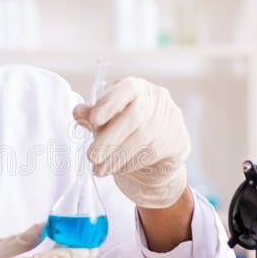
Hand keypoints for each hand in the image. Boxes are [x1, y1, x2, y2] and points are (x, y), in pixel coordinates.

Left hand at [73, 77, 189, 208]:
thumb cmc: (125, 134)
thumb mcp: (106, 123)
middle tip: (92, 157)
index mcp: (137, 87)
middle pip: (134, 117)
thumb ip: (93, 117)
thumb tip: (78, 112)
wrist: (154, 160)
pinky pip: (153, 153)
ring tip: (100, 170)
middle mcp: (158, 98)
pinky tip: (118, 170)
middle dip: (109, 140)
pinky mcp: (179, 140)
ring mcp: (172, 118)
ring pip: (142, 138)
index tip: (94, 120)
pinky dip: (131, 163)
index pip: (126, 89)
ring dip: (117, 157)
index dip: (109, 103)